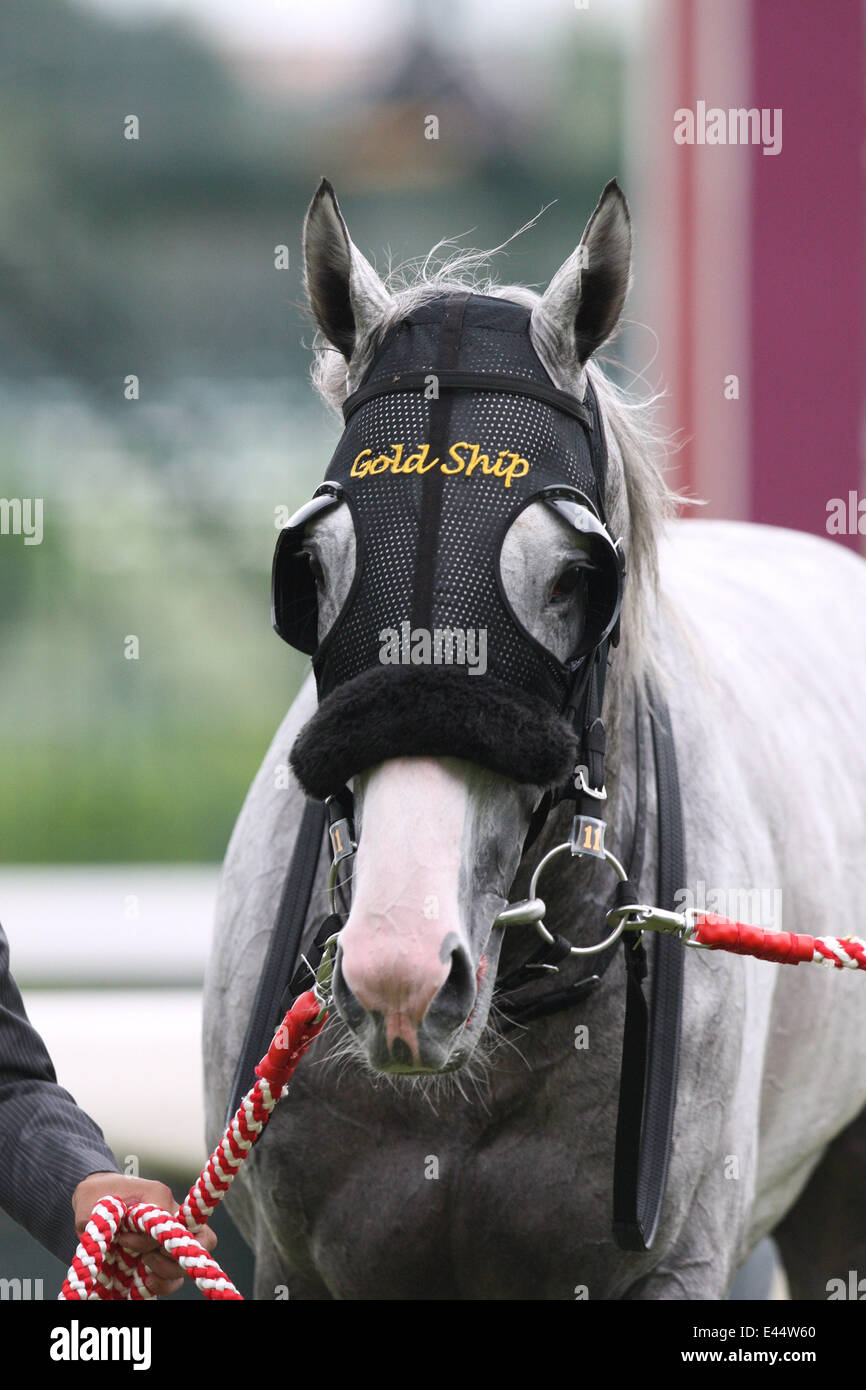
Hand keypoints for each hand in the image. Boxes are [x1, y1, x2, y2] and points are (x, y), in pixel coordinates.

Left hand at [72, 1171, 217, 1296]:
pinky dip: (166, 1282)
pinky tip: (147, 1282)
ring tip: (145, 1272)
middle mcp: (172, 1211)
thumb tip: (117, 1237)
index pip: (169, 1221)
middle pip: (200, 1237)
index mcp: (157, 1194)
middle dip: (174, 1257)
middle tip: (146, 1259)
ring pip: (191, 1257)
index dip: (147, 1239)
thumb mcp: (91, 1201)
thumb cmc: (96, 1195)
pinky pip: (177, 1272)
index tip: (124, 1240)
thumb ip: (101, 1218)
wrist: (96, 1196)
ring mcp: (170, 1232)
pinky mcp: (164, 1250)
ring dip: (170, 1272)